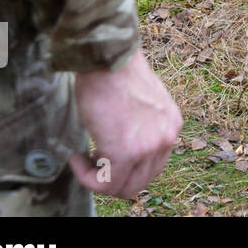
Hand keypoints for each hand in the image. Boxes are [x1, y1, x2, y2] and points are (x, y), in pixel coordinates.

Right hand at [70, 48, 182, 198]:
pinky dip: (86, 177)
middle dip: (113, 179)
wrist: (107, 59)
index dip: (126, 167)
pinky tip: (76, 158)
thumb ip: (141, 126)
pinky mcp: (125, 152)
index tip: (103, 155)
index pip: (153, 165)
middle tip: (91, 163)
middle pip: (141, 181)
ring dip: (98, 179)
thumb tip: (124, 144)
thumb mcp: (140, 103)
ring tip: (83, 159)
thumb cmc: (114, 75)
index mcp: (171, 125)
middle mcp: (166, 137)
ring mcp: (148, 146)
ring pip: (123, 188)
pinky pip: (104, 183)